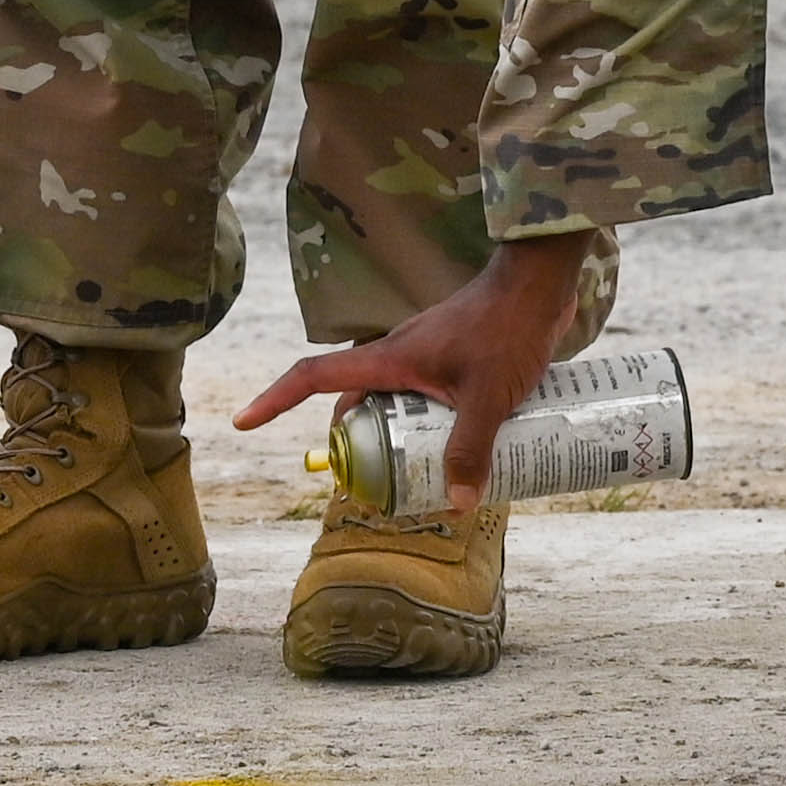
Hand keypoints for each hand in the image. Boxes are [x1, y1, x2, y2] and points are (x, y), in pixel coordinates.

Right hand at [236, 231, 594, 509]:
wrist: (541, 282)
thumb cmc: (507, 328)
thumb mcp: (488, 397)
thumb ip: (471, 449)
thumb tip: (458, 503)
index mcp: (388, 359)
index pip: (313, 377)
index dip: (274, 399)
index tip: (244, 421)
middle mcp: (399, 355)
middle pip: (356, 401)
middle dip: (355, 442)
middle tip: (368, 482)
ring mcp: (427, 354)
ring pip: (395, 401)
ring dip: (398, 434)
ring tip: (421, 474)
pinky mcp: (455, 355)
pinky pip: (428, 395)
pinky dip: (431, 421)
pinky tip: (464, 446)